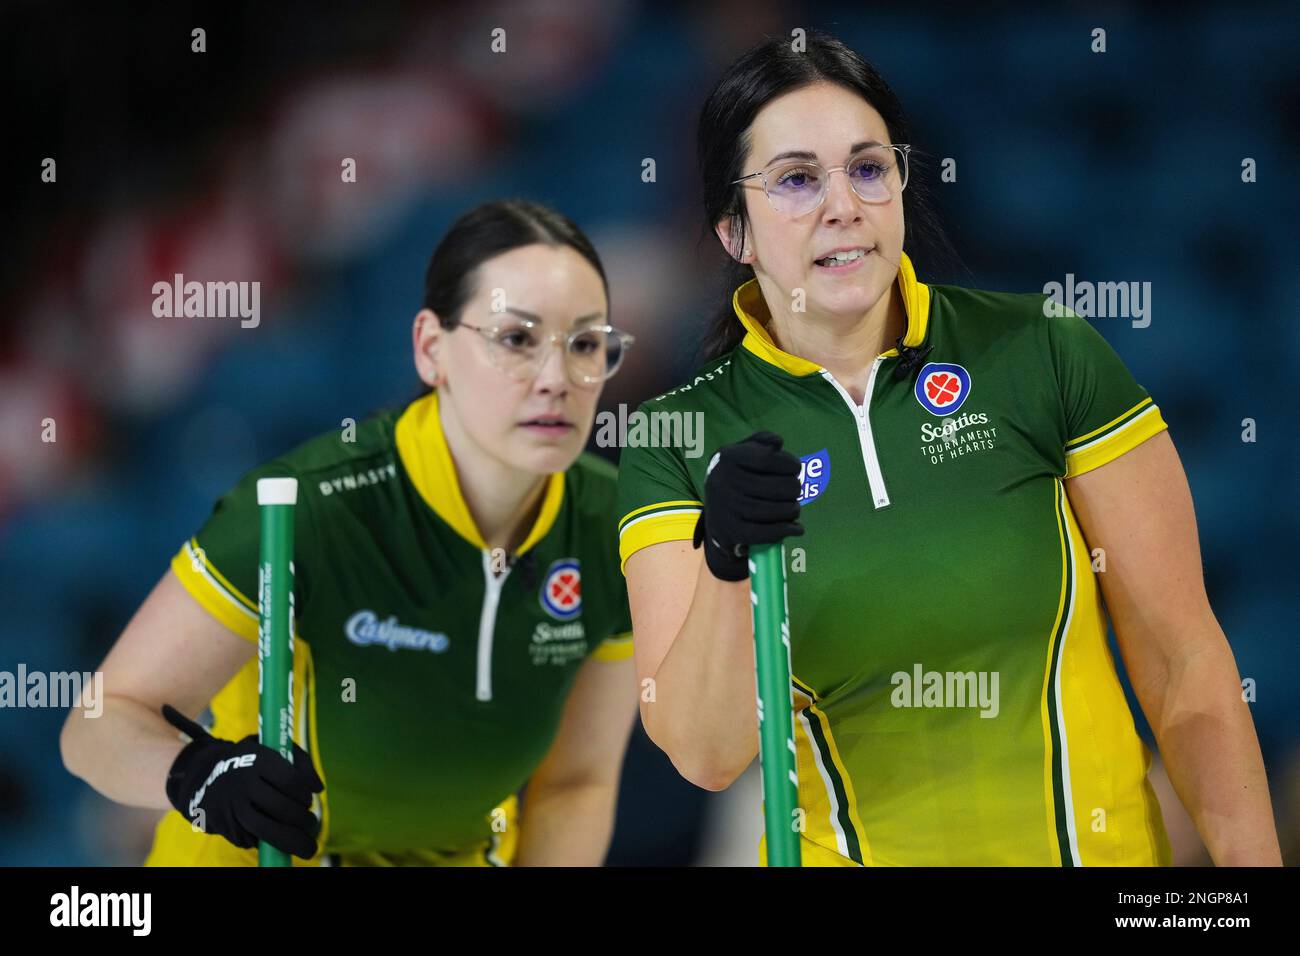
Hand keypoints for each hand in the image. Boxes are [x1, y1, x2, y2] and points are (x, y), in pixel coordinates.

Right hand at [162, 704, 323, 858]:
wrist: (205, 774)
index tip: (311, 797)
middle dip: (303, 820)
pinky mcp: (225, 826)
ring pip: (266, 830)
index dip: (305, 794)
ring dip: (291, 841)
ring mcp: (232, 807)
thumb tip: (318, 789)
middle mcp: (243, 784)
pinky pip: (252, 839)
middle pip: (281, 809)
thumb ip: (300, 761)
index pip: (291, 781)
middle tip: (312, 824)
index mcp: (258, 760)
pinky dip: (269, 842)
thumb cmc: (252, 760)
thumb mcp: (273, 747)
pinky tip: (278, 838)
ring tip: (308, 847)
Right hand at [693, 431, 804, 580]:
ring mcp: (726, 508)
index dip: (789, 463)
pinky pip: (765, 533)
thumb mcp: (742, 452)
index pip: (767, 459)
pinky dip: (785, 531)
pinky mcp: (731, 531)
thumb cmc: (738, 476)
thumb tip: (777, 443)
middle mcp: (723, 481)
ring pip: (774, 510)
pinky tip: (796, 529)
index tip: (796, 468)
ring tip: (794, 508)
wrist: (715, 514)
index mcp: (727, 457)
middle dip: (794, 489)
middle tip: (794, 491)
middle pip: (776, 487)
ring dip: (792, 510)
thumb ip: (762, 440)